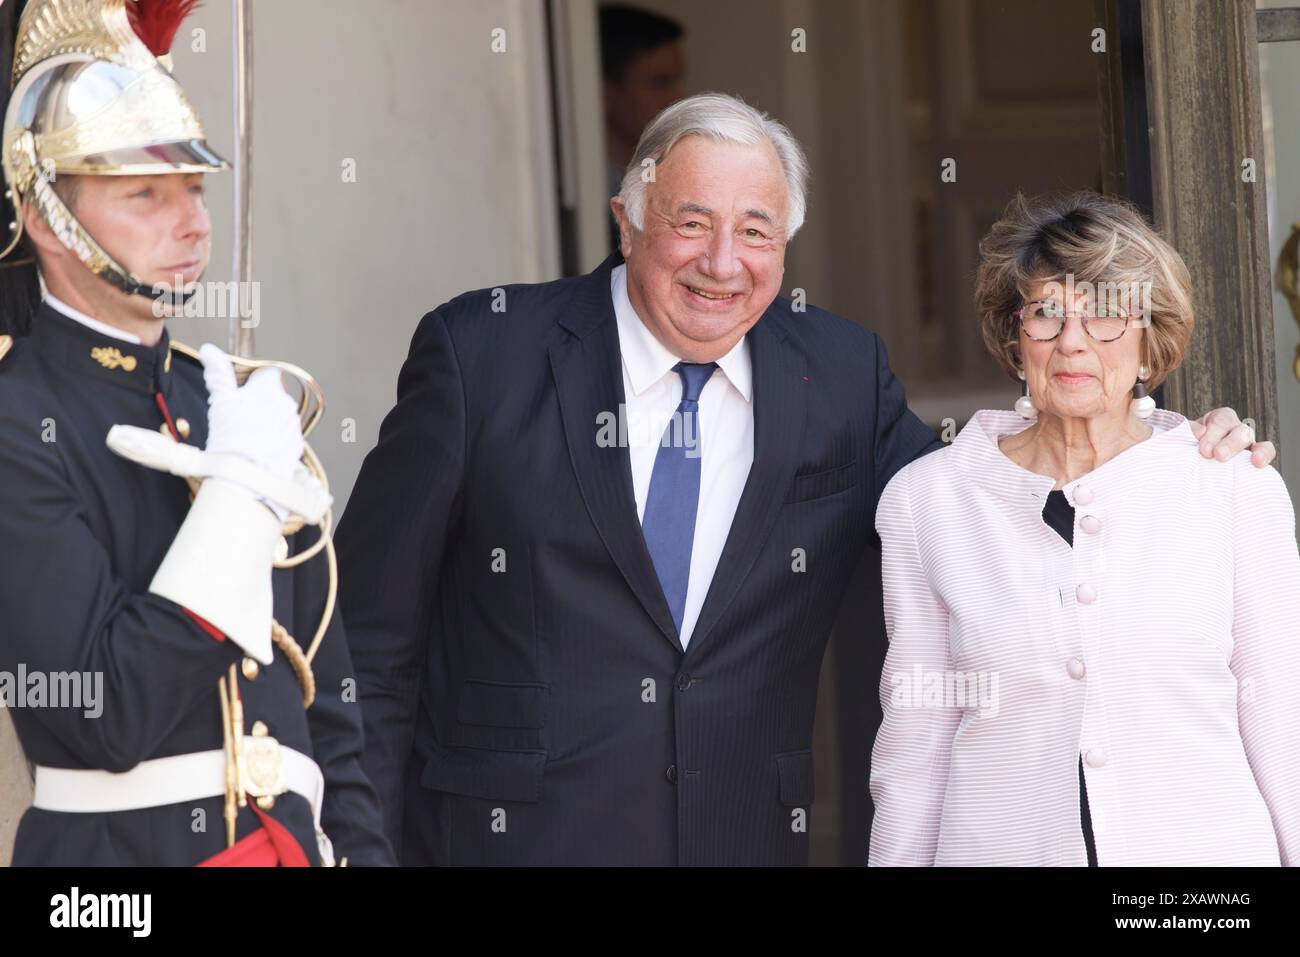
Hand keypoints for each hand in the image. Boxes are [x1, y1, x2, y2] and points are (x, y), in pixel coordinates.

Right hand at [199, 344, 303, 516]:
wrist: (247, 476)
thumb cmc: (231, 436)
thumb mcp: (220, 401)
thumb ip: (218, 373)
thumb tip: (209, 350)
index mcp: (269, 387)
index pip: (267, 373)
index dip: (253, 381)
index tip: (240, 393)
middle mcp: (287, 403)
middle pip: (273, 395)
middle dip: (259, 402)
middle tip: (238, 418)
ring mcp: (293, 425)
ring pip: (279, 416)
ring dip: (267, 421)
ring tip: (246, 437)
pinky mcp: (296, 445)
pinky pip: (284, 435)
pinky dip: (273, 439)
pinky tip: (257, 449)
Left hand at [1189, 407, 1274, 466]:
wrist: (1188, 464)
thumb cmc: (1185, 447)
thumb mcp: (1182, 436)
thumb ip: (1186, 430)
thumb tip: (1199, 432)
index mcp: (1217, 420)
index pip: (1221, 420)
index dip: (1214, 433)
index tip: (1203, 450)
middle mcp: (1234, 429)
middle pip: (1238, 429)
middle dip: (1229, 443)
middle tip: (1218, 456)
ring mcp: (1245, 443)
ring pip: (1251, 438)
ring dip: (1246, 450)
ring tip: (1247, 460)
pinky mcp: (1251, 458)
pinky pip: (1265, 451)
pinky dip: (1264, 455)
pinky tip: (1258, 464)